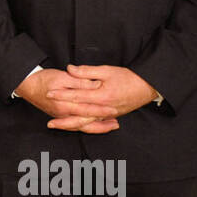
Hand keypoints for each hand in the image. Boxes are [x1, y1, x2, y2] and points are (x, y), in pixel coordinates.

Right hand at [14, 68, 118, 133]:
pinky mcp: (60, 116)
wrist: (27, 85)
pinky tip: (95, 125)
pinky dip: (87, 127)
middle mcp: (63, 113)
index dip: (101, 110)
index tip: (114, 109)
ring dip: (97, 128)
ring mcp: (61, 117)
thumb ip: (79, 82)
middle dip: (102, 124)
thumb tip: (94, 85)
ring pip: (82, 127)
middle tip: (116, 123)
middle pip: (86, 122)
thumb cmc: (43, 79)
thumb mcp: (62, 77)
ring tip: (111, 126)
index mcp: (65, 104)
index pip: (87, 109)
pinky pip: (76, 126)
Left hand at [44, 65, 159, 129]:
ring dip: (70, 125)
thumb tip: (70, 69)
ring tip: (56, 126)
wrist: (148, 87)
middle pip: (79, 116)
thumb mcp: (107, 70)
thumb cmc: (129, 78)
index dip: (61, 95)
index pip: (77, 96)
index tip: (49, 93)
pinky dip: (82, 126)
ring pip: (85, 123)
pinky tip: (73, 127)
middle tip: (49, 120)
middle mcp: (103, 109)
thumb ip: (87, 71)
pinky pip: (94, 124)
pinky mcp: (110, 117)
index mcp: (101, 96)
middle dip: (62, 118)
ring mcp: (107, 115)